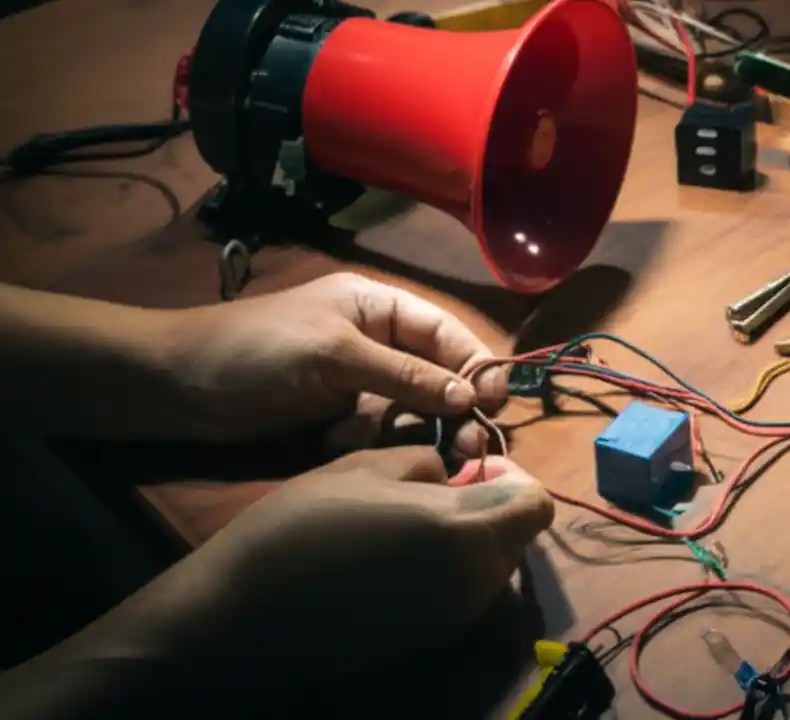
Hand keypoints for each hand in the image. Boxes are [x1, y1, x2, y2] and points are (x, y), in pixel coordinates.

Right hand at [1, 447, 553, 716]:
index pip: (536, 504)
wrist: (246, 615)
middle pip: (517, 539)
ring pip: (490, 569)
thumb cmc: (305, 524)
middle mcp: (476, 584)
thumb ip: (427, 463)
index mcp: (469, 533)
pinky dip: (445, 573)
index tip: (469, 466)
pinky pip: (460, 598)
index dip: (512, 478)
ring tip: (408, 524)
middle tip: (437, 491)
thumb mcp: (367, 465)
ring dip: (468, 541)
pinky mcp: (428, 643)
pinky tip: (392, 562)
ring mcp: (454, 621)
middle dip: (491, 508)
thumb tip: (451, 474)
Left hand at [167, 273, 506, 451]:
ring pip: (413, 408)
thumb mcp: (335, 355)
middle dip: (457, 408)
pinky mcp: (338, 419)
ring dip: (424, 432)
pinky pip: (379, 432)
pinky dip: (376, 444)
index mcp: (377, 307)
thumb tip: (469, 397)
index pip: (445, 332)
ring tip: (442, 461)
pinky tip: (351, 450)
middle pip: (438, 374)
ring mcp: (358, 382)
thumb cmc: (256, 351)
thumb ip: (404, 374)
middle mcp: (376, 341)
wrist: (178, 387)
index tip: (496, 404)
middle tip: (471, 447)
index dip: (476, 364)